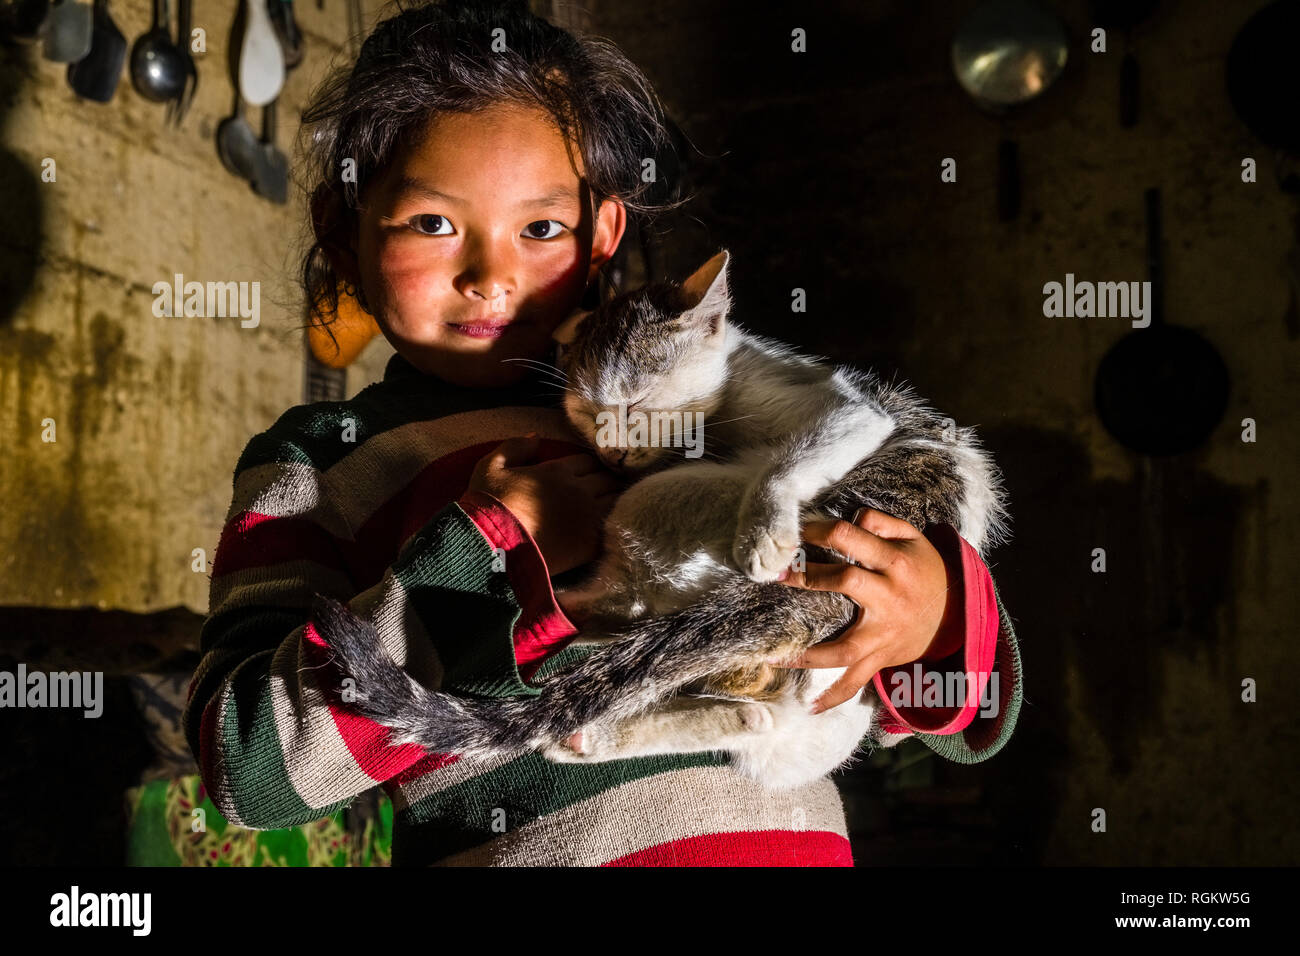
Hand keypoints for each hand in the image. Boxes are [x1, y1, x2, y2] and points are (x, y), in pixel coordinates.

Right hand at [467, 434, 620, 575]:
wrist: (493, 547)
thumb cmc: (489, 506)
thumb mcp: (490, 466)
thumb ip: (514, 447)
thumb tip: (535, 436)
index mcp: (557, 471)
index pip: (588, 461)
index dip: (592, 464)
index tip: (594, 469)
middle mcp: (578, 490)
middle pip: (607, 478)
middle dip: (610, 479)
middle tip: (614, 484)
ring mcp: (587, 516)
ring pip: (616, 500)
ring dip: (618, 498)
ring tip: (622, 500)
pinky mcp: (590, 542)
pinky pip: (614, 527)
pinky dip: (619, 522)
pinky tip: (621, 523)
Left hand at [770, 508, 960, 713]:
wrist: (956, 613)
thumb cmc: (923, 568)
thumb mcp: (911, 537)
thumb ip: (880, 522)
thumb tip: (848, 516)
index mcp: (894, 561)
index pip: (849, 538)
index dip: (817, 530)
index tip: (792, 533)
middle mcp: (889, 596)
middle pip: (845, 582)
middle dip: (808, 577)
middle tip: (776, 575)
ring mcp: (884, 633)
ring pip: (845, 647)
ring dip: (809, 652)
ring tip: (776, 654)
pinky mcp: (881, 658)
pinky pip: (857, 682)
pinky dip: (835, 697)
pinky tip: (810, 707)